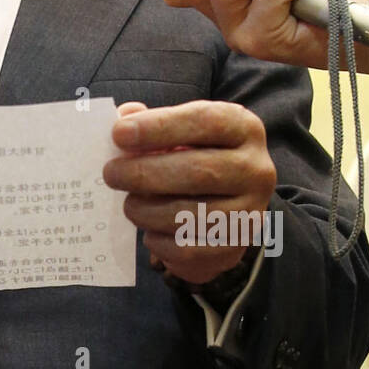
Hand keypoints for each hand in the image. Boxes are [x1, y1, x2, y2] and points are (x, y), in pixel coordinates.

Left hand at [103, 100, 276, 284]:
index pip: (205, 121)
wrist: (223, 205)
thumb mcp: (178, 131)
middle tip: (112, 173)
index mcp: (243, 129)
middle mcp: (256, 170)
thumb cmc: (193, 157)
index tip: (119, 134)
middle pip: (199, 171)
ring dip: (147, 210)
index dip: (159, 126)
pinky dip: (158, 241)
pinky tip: (149, 230)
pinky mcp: (234, 248)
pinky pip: (187, 249)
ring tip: (130, 204)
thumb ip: (150, 122)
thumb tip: (124, 119)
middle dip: (145, 173)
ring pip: (191, 215)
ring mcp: (250, 213)